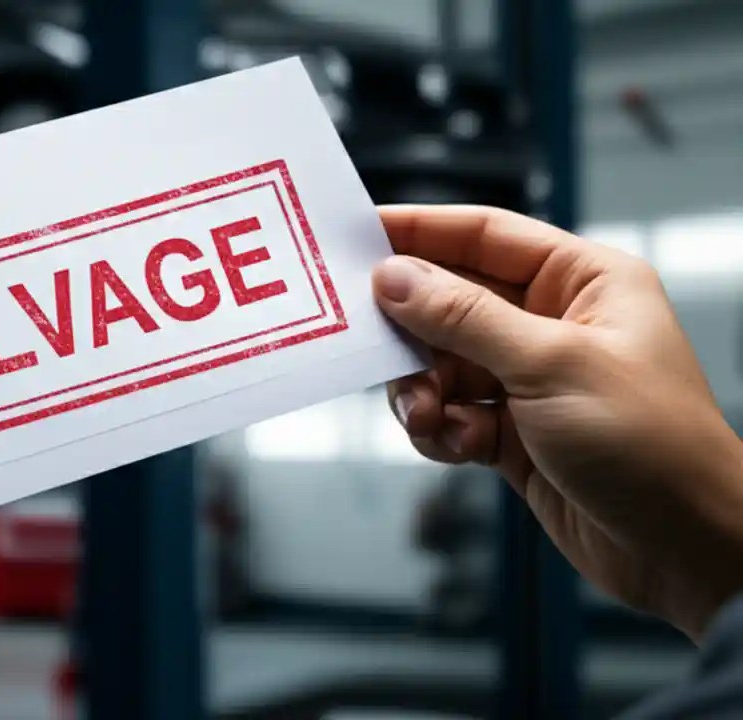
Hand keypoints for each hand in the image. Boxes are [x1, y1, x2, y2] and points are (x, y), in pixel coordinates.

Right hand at [373, 205, 742, 640]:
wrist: (683, 549)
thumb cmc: (650, 444)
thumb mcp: (550, 365)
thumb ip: (463, 317)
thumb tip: (393, 277)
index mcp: (583, 282)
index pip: (485, 236)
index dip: (419, 231)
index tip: (356, 236)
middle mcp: (553, 323)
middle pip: (450, 302)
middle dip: (413, 332)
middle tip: (371, 346)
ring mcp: (530, 380)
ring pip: (440, 364)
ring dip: (422, 390)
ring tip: (428, 416)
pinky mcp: (512, 432)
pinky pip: (450, 413)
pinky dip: (440, 429)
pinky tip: (457, 445)